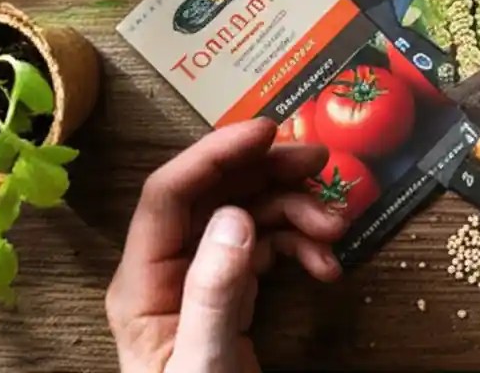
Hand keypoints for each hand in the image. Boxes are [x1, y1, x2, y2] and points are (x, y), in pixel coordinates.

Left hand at [106, 119, 347, 372]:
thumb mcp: (207, 360)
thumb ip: (216, 291)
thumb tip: (235, 216)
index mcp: (142, 282)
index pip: (170, 195)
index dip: (214, 154)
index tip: (267, 131)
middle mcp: (168, 271)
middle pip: (215, 195)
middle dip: (268, 173)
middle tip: (320, 163)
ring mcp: (202, 279)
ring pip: (249, 215)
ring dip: (296, 212)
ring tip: (337, 228)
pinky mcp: (232, 293)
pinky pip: (269, 248)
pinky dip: (303, 247)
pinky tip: (328, 265)